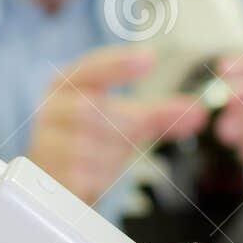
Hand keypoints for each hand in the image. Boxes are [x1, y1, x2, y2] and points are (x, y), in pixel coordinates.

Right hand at [26, 46, 208, 204]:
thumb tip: (198, 112)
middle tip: (134, 133)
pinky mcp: (45, 178)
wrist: (52, 184)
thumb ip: (160, 115)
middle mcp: (49, 111)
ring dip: (109, 157)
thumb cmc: (89, 144)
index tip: (149, 58)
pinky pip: (81, 177)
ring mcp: (44, 145)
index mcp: (65, 87)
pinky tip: (94, 177)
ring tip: (105, 160)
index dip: (117, 64)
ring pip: (87, 148)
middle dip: (122, 126)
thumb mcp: (124, 124)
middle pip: (91, 111)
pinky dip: (97, 179)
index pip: (89, 68)